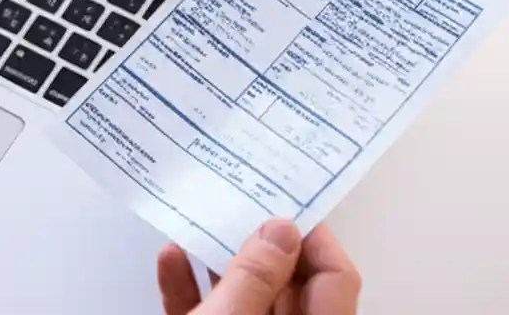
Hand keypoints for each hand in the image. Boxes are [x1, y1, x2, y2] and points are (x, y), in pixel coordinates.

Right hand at [157, 220, 359, 314]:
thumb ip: (255, 276)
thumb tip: (281, 229)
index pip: (337, 277)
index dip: (312, 236)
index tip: (281, 204)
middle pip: (289, 284)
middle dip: (259, 245)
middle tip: (239, 206)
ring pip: (245, 298)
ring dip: (219, 264)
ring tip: (200, 225)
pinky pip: (209, 314)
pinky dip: (191, 290)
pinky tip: (172, 260)